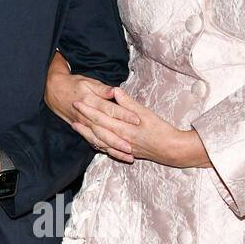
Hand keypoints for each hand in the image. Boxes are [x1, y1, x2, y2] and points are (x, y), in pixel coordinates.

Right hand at [44, 50, 139, 159]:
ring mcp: (84, 125)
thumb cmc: (74, 85)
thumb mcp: (88, 82)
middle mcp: (86, 117)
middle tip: (132, 147)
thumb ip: (102, 88)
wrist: (55, 91)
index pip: (109, 109)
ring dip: (113, 149)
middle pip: (104, 130)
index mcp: (90, 102)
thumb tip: (114, 91)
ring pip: (99, 140)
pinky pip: (94, 143)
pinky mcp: (83, 131)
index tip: (137, 119)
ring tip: (127, 156)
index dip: (123, 115)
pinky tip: (116, 155)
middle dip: (118, 140)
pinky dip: (105, 150)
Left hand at [72, 86, 211, 168]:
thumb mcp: (146, 114)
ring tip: (75, 126)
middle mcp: (120, 139)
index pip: (101, 117)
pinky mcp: (125, 152)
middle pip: (96, 128)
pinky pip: (107, 150)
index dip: (88, 109)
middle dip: (83, 118)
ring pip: (99, 140)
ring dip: (86, 133)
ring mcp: (121, 147)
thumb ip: (129, 103)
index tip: (78, 100)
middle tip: (73, 109)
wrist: (171, 149)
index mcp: (124, 128)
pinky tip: (91, 141)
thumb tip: (115, 91)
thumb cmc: (161, 129)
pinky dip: (97, 144)